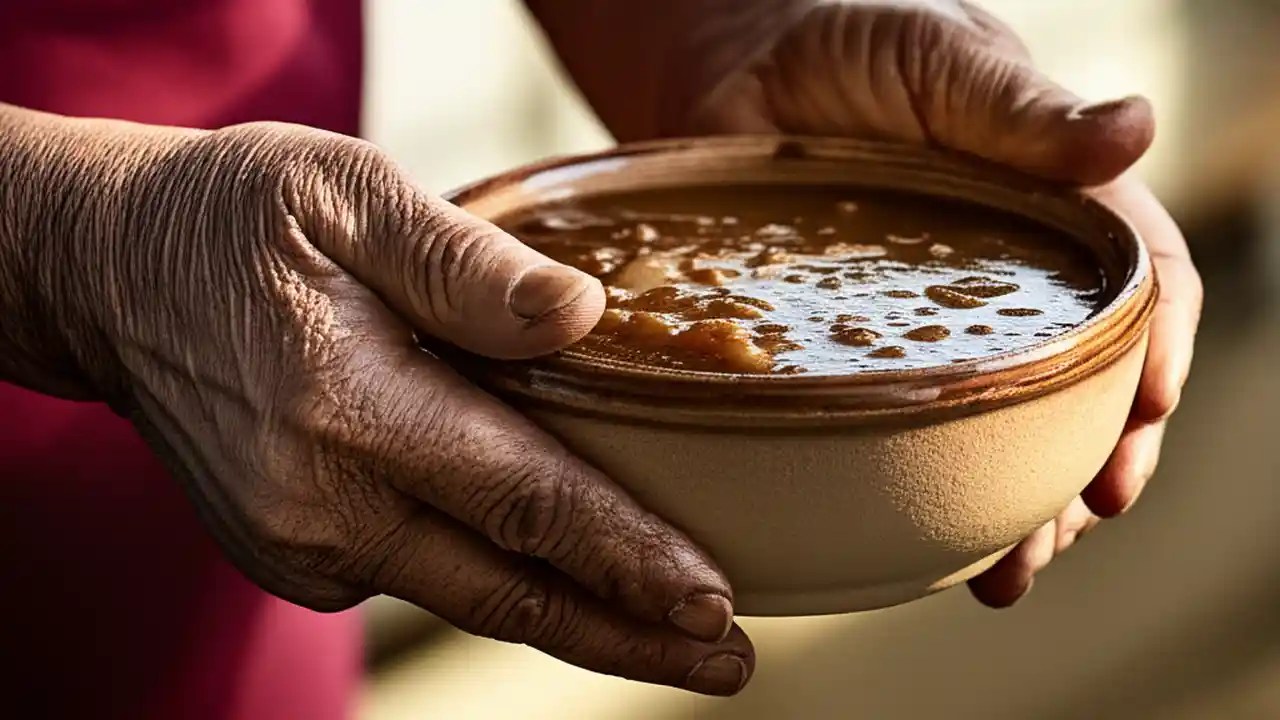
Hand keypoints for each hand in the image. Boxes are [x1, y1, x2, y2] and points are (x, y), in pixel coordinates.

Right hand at [16, 113, 752, 693]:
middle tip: (726, 661)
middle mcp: (318, 501)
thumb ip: (464, 265)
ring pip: (469, 595)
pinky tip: (564, 568)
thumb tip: (582, 316)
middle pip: (506, 590)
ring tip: (668, 635)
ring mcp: (299, 542)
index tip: (708, 603)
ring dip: (574, 618)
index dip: (623, 556)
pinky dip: (500, 577)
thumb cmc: (232, 219)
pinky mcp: (292, 552)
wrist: (111, 276)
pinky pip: (420, 573)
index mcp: (342, 406)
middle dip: (625, 632)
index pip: (519, 503)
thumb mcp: (345, 193)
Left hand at [672, 0, 1202, 605]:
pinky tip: (924, 546)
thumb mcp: (939, 60)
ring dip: (1015, 506)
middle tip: (1077, 523)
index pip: (1141, 292)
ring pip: (995, 432)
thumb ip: (1020, 109)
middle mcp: (1003, 282)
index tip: (1148, 415)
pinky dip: (918, 492)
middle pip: (1078, 391)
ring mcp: (926, 326)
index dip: (1157, 356)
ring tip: (1009, 572)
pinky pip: (894, 432)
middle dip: (1091, 464)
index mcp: (1052, 212)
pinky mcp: (850, 352)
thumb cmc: (847, 37)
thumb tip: (1135, 129)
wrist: (727, 56)